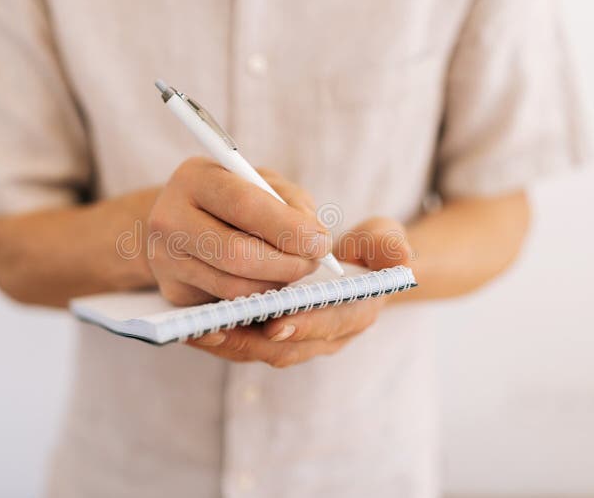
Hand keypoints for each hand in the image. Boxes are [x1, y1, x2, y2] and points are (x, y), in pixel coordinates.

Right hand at [146, 157, 331, 305]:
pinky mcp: (172, 290)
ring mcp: (165, 259)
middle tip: (313, 264)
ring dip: (275, 285)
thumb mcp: (262, 184)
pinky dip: (257, 300)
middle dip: (286, 264)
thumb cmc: (233, 198)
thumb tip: (316, 240)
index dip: (289, 228)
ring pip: (233, 287)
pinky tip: (271, 286)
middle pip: (237, 253)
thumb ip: (292, 203)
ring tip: (294, 271)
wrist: (180, 221)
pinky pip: (225, 305)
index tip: (321, 243)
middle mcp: (169, 218)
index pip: (245, 205)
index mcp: (194, 178)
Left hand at [188, 217, 413, 366]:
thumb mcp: (383, 239)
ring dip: (228, 344)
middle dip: (254, 338)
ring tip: (197, 329)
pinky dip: (218, 340)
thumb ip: (389, 244)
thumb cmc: (367, 249)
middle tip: (222, 326)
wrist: (356, 267)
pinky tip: (192, 326)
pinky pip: (243, 346)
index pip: (332, 326)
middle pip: (288, 349)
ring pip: (260, 353)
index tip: (278, 321)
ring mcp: (298, 342)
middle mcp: (327, 336)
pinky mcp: (271, 339)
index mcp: (357, 313)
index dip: (305, 325)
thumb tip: (401, 256)